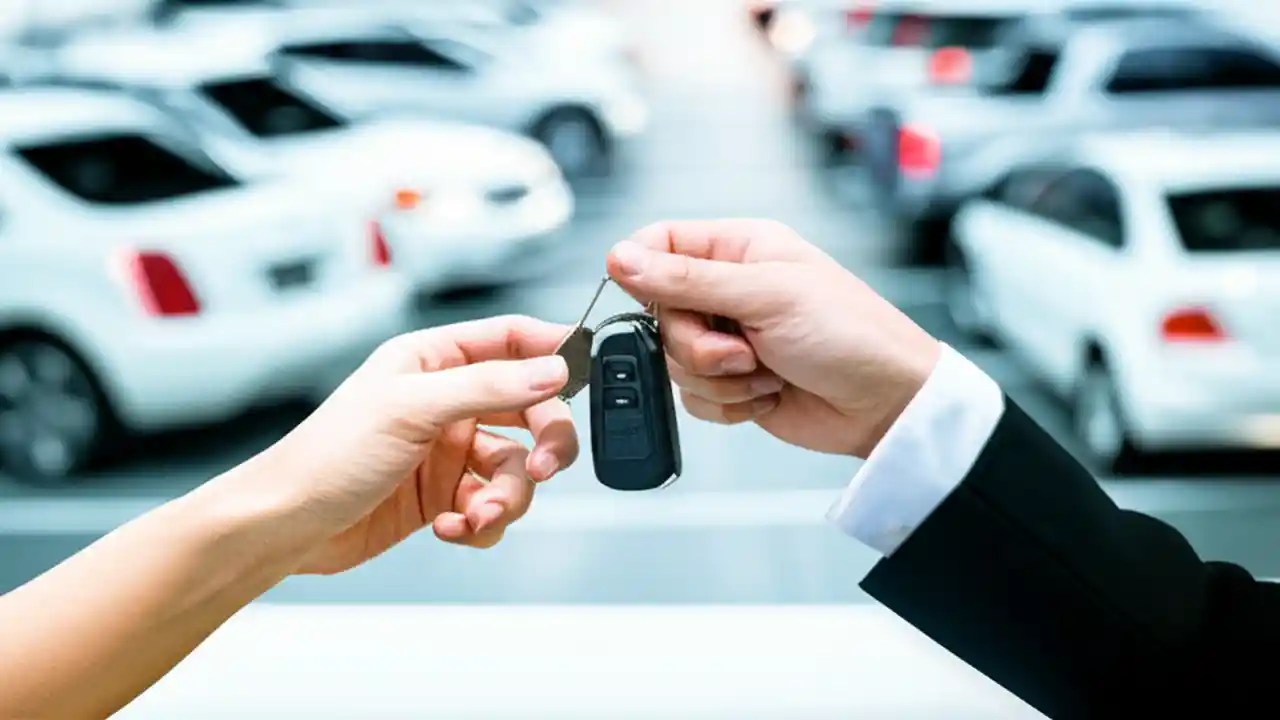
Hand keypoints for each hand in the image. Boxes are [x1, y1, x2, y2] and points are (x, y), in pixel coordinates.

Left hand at [251, 315, 576, 574]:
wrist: (285, 527)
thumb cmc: (325, 456)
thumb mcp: (411, 408)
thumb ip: (488, 387)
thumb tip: (551, 371)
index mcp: (433, 360)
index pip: (510, 339)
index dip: (553, 350)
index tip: (588, 369)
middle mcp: (446, 401)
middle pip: (529, 409)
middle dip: (543, 443)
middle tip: (544, 468)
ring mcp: (447, 450)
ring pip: (515, 468)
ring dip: (507, 497)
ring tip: (478, 515)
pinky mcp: (443, 496)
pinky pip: (491, 505)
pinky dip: (482, 522)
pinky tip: (453, 528)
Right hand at [606, 220, 939, 458]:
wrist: (888, 405)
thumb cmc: (852, 334)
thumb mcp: (767, 295)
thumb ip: (687, 279)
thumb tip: (619, 258)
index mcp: (740, 249)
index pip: (660, 243)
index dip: (640, 269)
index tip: (644, 297)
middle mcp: (729, 291)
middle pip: (660, 313)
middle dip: (697, 343)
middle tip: (743, 348)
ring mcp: (730, 339)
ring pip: (675, 361)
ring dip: (719, 377)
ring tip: (766, 371)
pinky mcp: (733, 383)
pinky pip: (694, 397)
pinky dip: (728, 404)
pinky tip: (768, 394)